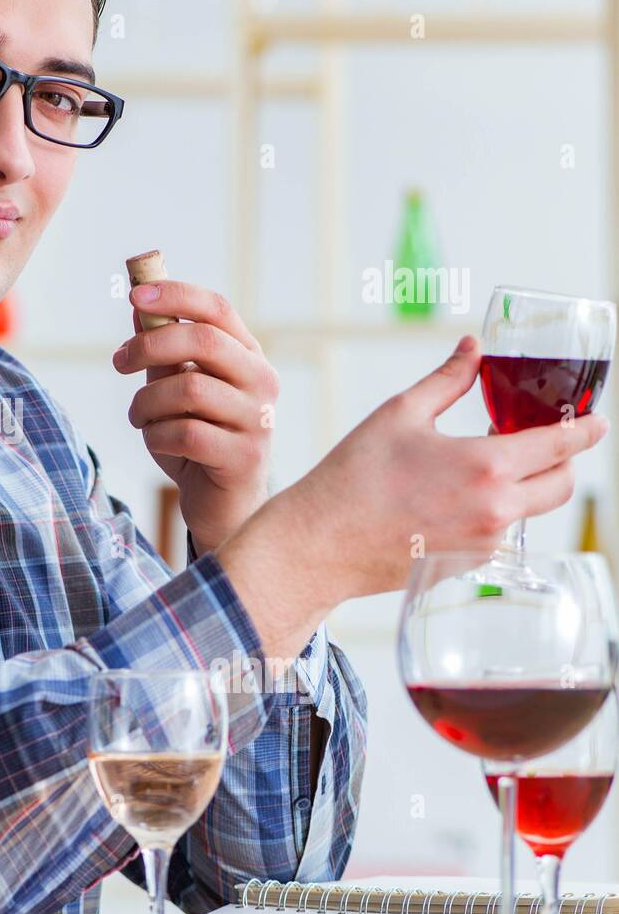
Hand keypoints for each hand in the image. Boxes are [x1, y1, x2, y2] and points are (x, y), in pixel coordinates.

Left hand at [113, 280, 279, 553]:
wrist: (221, 504)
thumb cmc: (197, 438)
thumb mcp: (175, 389)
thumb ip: (163, 350)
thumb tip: (140, 305)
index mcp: (247, 355)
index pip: (217, 309)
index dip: (175, 295)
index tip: (134, 296)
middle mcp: (261, 382)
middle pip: (203, 341)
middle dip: (149, 346)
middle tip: (119, 362)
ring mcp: (258, 420)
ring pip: (188, 389)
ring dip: (147, 402)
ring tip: (139, 417)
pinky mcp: (243, 458)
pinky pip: (185, 433)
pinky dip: (157, 435)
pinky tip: (156, 441)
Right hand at [213, 335, 608, 657]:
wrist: (321, 543)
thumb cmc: (352, 478)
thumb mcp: (400, 414)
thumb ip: (448, 378)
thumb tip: (474, 348)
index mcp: (486, 465)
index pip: (561, 445)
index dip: (586, 430)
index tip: (598, 421)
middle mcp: (495, 509)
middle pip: (561, 485)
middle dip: (561, 460)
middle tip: (539, 441)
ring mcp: (484, 543)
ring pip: (530, 511)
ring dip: (523, 486)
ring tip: (483, 467)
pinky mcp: (466, 565)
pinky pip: (499, 535)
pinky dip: (492, 513)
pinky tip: (452, 498)